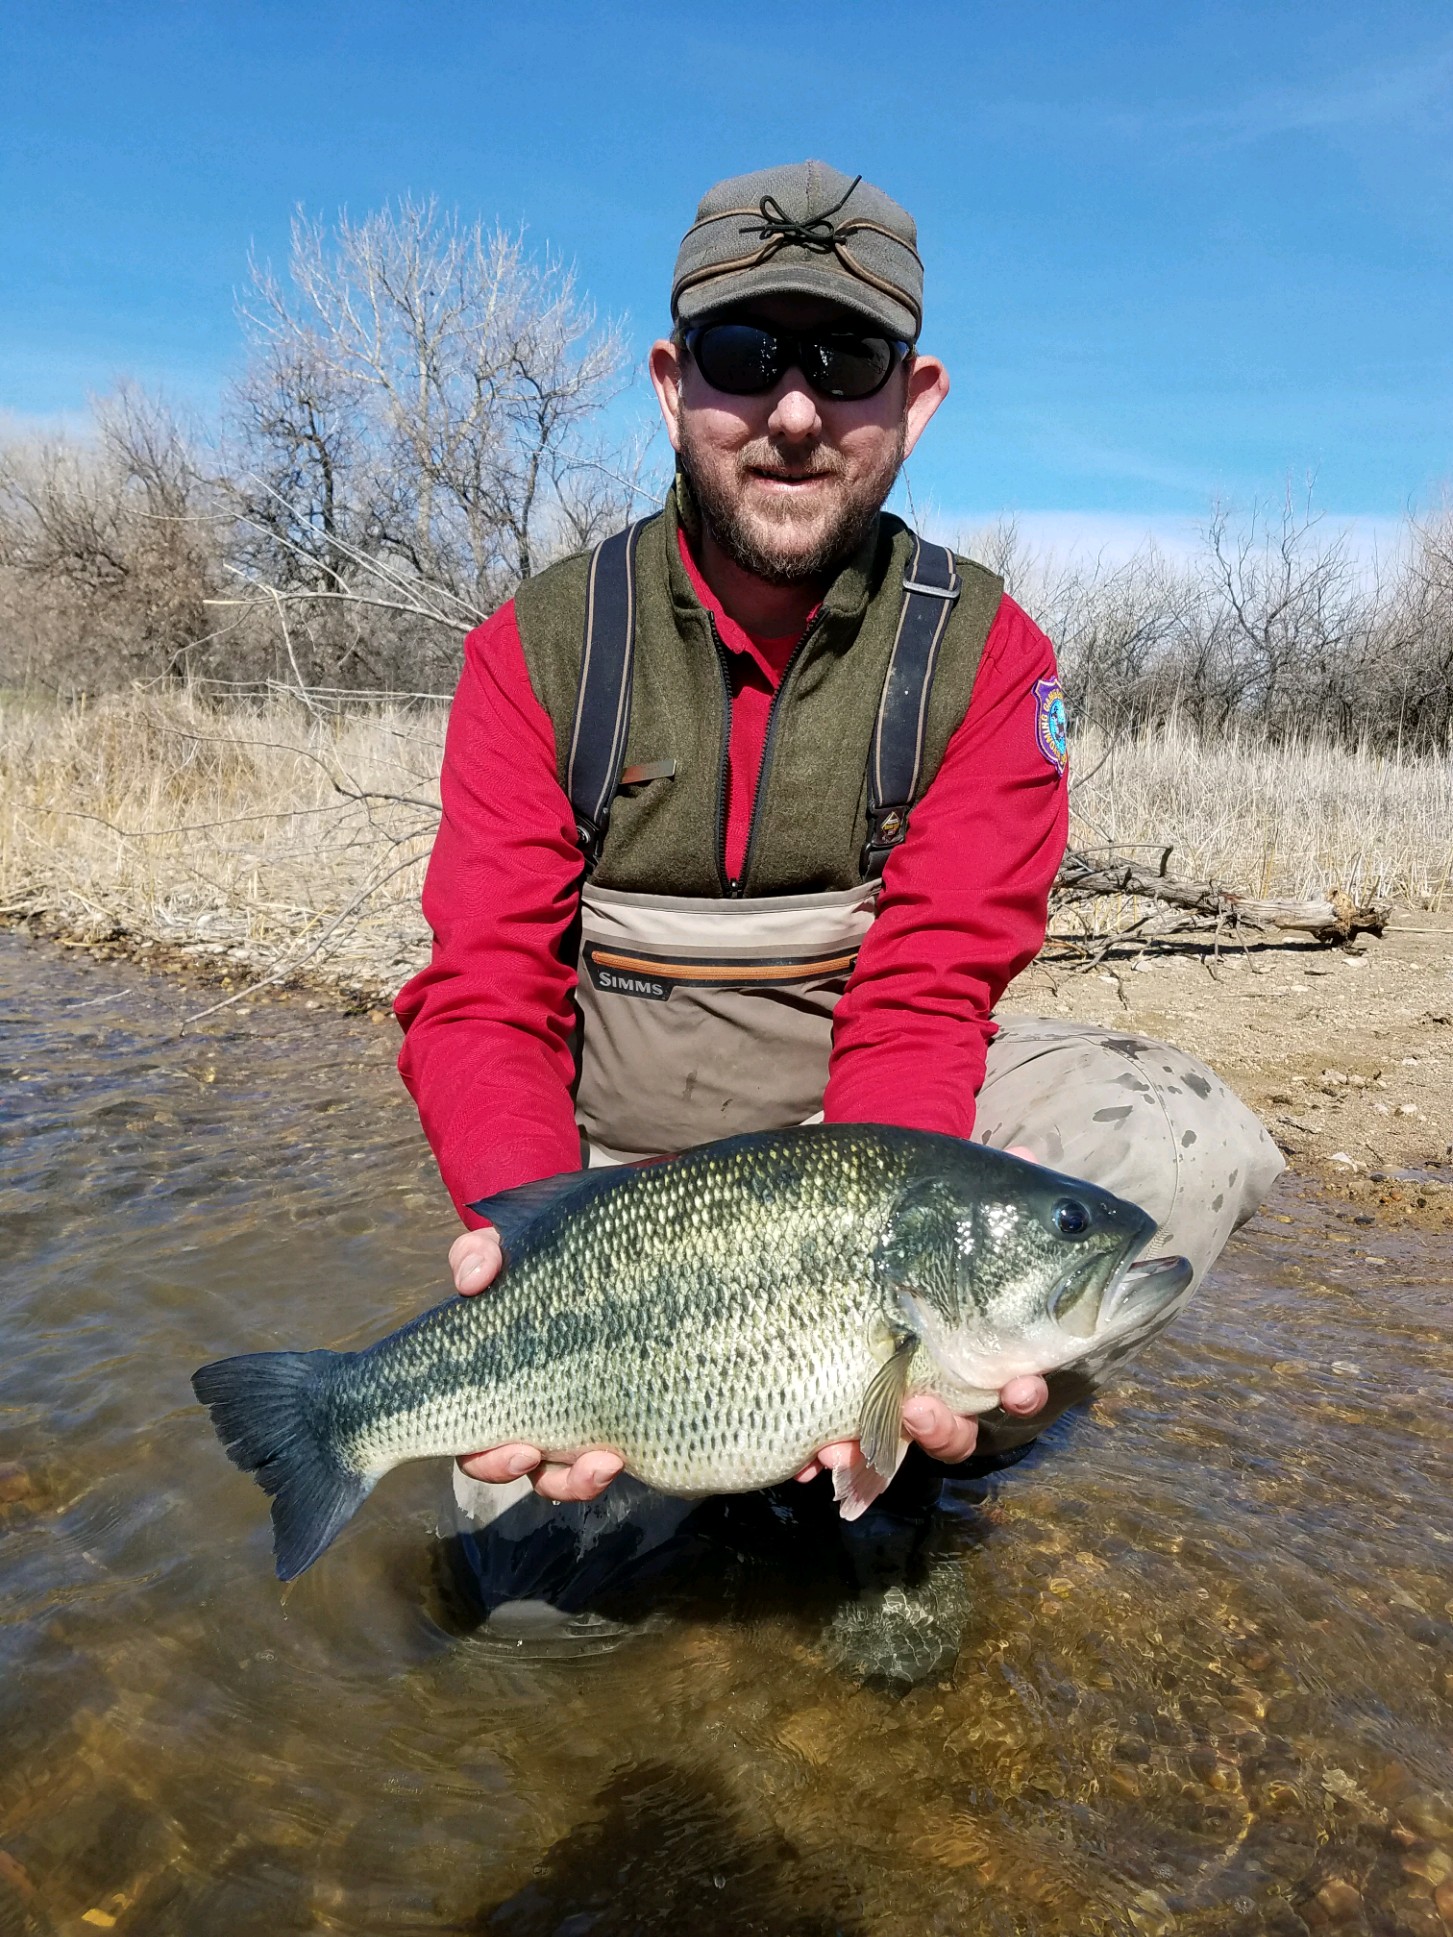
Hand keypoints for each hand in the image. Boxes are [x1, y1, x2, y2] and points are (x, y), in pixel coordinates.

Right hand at [448, 1226, 624, 1502]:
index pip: (471, 1430)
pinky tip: (623, 1455)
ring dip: (571, 1481)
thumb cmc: (545, 1259)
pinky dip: (602, 1469)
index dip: (481, 1451)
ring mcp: (569, 1417)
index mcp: (493, 1378)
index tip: (512, 1446)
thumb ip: (480, 1254)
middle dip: (509, 1469)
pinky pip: (598, 1461)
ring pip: (555, 1476)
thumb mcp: (506, 1250)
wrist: (609, 1256)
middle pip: (501, 1462)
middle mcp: (525, 1408)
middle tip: (529, 1455)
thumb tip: (471, 1281)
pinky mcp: (611, 1418)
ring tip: (601, 1464)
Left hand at [794, 1142, 1047, 1483]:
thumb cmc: (911, 1213)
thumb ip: (994, 1187)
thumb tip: (1023, 1157)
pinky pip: (833, 1448)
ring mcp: (882, 1397)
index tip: (1018, 1387)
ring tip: (841, 1445)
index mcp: (978, 1342)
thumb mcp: (946, 1196)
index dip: (1022, 1393)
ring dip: (870, 1449)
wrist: (842, 1220)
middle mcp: (937, 1381)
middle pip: (955, 1430)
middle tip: (923, 1409)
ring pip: (891, 1446)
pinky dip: (822, 1455)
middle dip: (943, 1430)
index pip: (1014, 1381)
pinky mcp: (832, 1407)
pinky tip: (805, 1455)